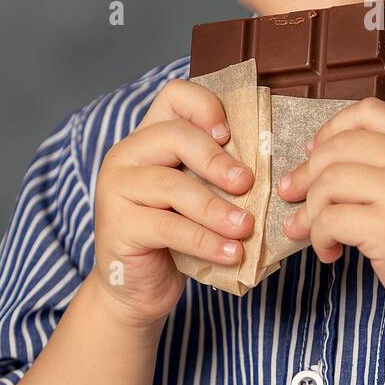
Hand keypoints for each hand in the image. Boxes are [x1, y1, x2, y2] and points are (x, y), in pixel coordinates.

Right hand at [91, 78, 254, 327]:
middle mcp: (127, 154)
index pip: (174, 95)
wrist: (138, 289)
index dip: (206, 107)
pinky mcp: (117, 226)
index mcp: (149, 136)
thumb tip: (269, 163)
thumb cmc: (176, 236)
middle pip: (174, 136)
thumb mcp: (199, 196)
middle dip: (217, 160)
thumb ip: (217, 172)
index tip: (230, 135)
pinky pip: (169, 227)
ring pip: (173, 186)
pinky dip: (206, 241)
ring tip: (246, 228)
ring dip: (217, 208)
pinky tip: (231, 253)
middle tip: (248, 184)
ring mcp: (116, 188)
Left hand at [277, 97, 384, 334]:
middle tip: (295, 197)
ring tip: (315, 232)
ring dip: (310, 211)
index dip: (331, 129)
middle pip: (339, 147)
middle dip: (307, 173)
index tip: (315, 153)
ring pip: (328, 182)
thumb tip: (315, 155)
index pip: (368, 111)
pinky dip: (318, 237)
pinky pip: (329, 219)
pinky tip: (331, 252)